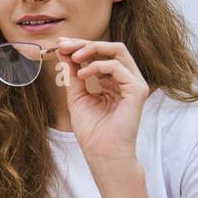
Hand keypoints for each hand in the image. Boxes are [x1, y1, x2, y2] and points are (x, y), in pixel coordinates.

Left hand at [54, 37, 148, 173]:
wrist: (102, 153)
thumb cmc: (92, 131)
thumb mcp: (77, 96)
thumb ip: (72, 74)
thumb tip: (63, 51)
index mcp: (114, 81)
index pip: (101, 54)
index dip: (81, 46)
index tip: (60, 45)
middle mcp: (126, 80)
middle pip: (111, 48)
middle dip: (85, 43)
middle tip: (65, 45)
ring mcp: (134, 84)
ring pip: (118, 51)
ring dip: (92, 49)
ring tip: (74, 57)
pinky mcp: (137, 91)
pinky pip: (118, 67)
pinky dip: (98, 66)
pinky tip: (82, 76)